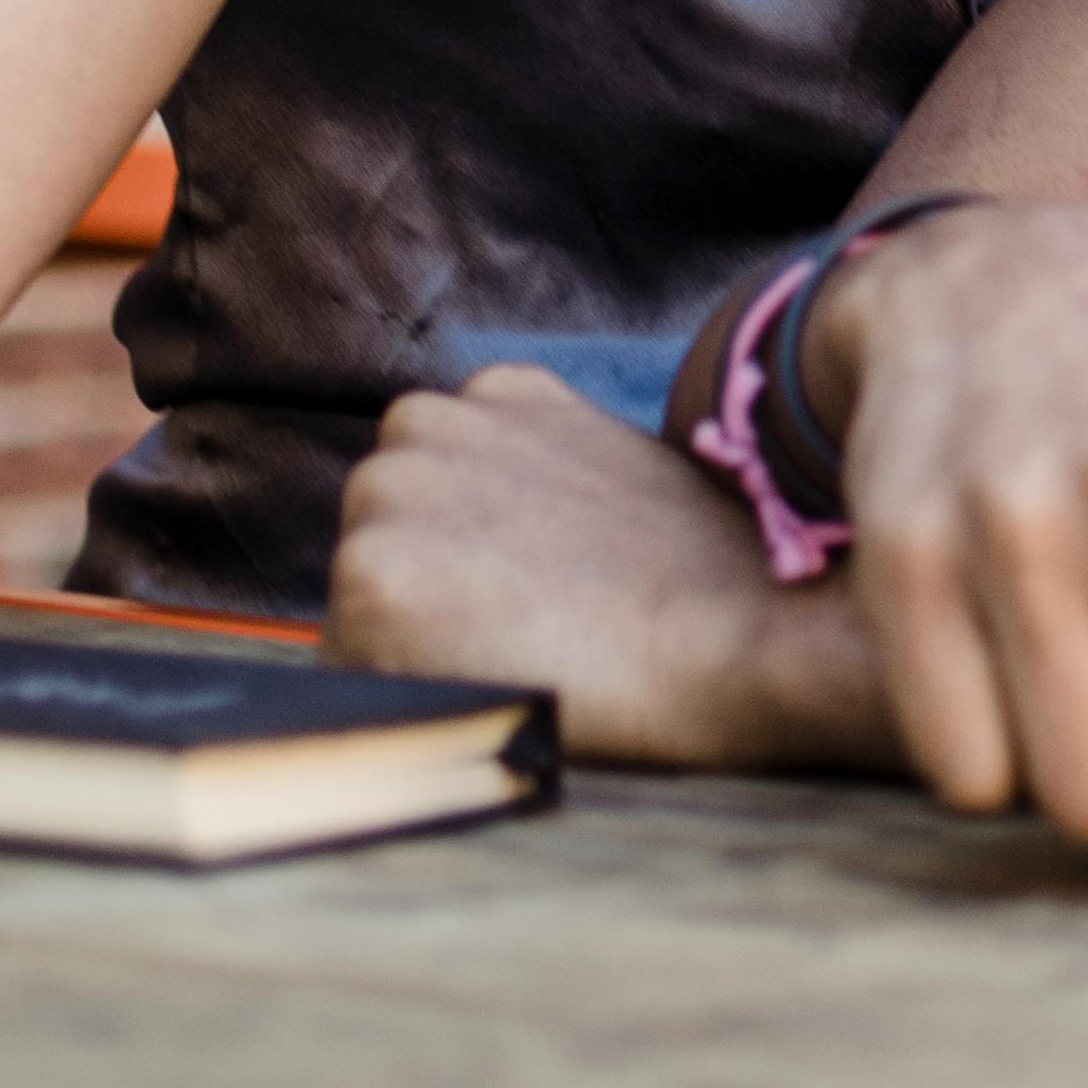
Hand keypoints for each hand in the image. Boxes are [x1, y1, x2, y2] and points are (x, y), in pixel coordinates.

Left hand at [329, 366, 898, 768]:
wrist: (740, 631)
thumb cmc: (706, 579)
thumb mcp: (622, 482)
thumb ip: (544, 484)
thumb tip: (507, 548)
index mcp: (499, 394)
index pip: (439, 496)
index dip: (484, 563)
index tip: (542, 597)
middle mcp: (428, 425)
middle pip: (385, 539)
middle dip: (435, 592)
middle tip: (532, 632)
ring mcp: (392, 493)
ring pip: (359, 602)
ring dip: (411, 642)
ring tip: (518, 657)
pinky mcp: (373, 573)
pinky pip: (347, 666)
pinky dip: (398, 693)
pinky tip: (491, 684)